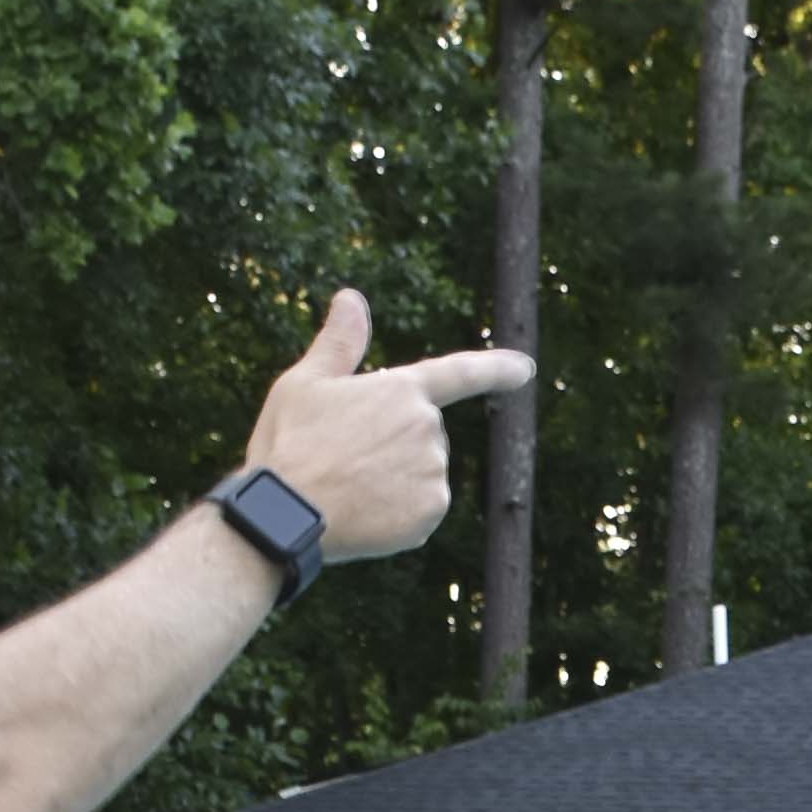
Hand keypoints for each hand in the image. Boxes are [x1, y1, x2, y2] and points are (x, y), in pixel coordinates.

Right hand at [243, 292, 536, 563]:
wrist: (285, 514)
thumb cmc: (288, 443)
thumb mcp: (304, 384)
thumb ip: (339, 343)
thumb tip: (351, 297)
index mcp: (401, 390)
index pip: (459, 372)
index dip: (496, 369)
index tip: (525, 368)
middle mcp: (427, 428)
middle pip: (420, 434)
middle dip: (390, 444)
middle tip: (341, 455)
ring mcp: (432, 473)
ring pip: (419, 473)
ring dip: (391, 478)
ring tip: (346, 485)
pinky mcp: (429, 514)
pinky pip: (418, 510)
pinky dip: (395, 513)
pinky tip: (362, 512)